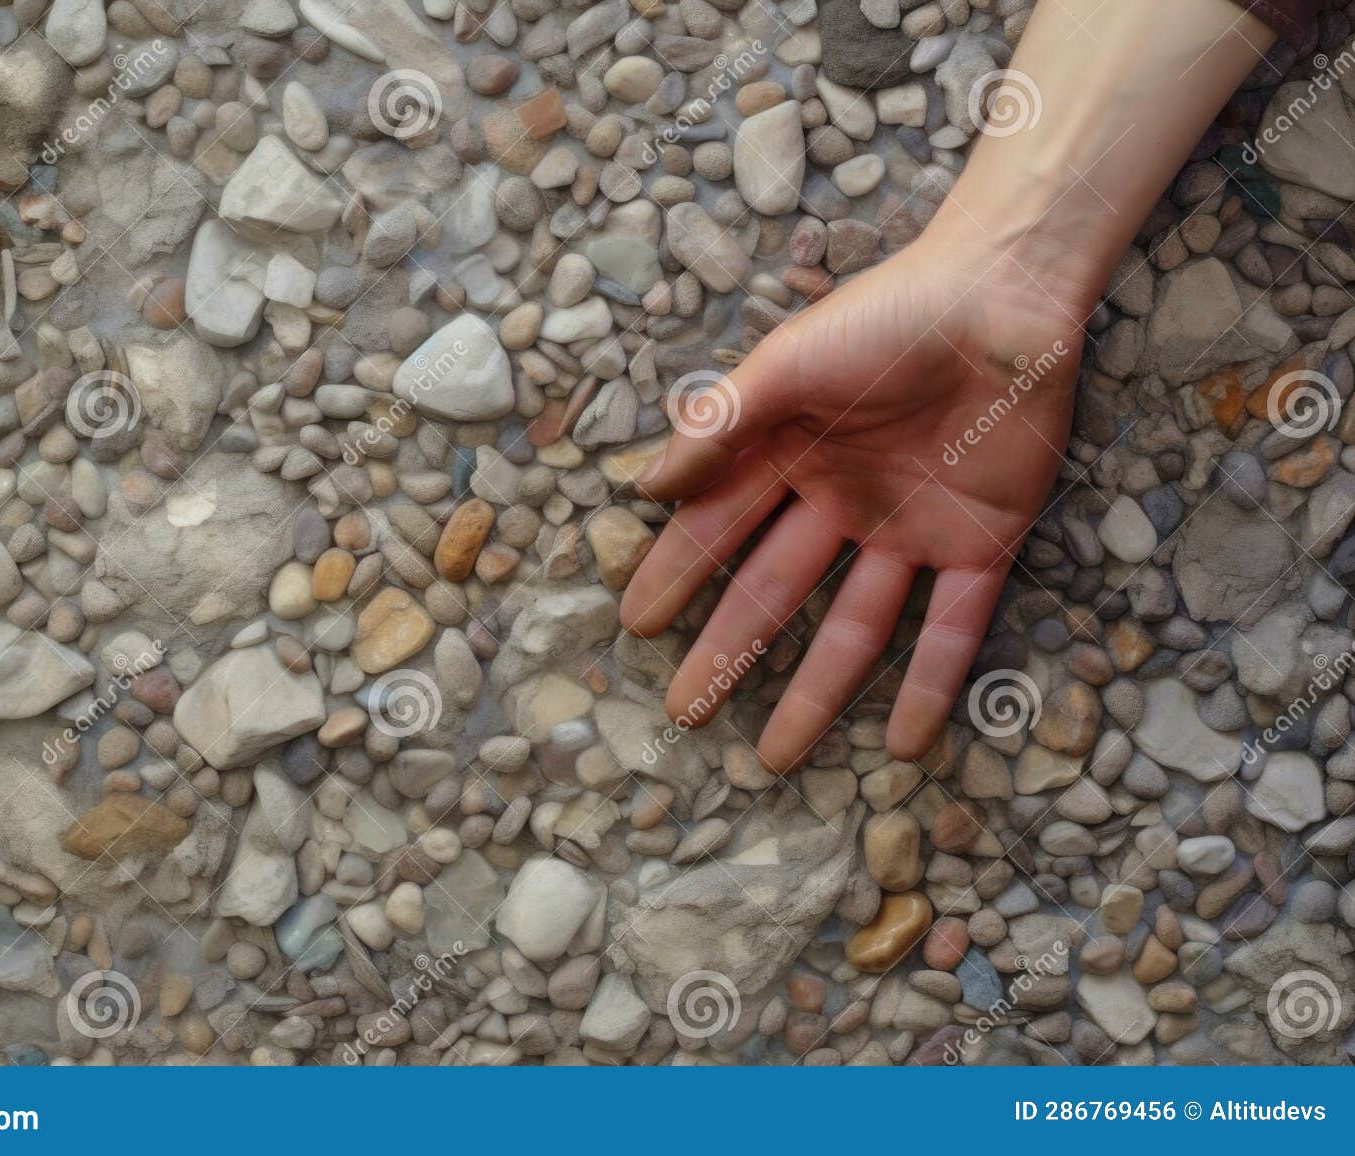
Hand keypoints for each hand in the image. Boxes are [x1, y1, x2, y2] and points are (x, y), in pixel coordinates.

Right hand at [620, 227, 1091, 769]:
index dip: (676, 577)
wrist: (1006, 297)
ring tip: (777, 758)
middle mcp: (841, 501)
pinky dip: (932, 685)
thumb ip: (719, 426)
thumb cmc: (888, 317)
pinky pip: (953, 627)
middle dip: (727, 653)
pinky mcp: (980, 543)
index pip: (717, 530)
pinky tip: (906, 744)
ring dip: (816, 692)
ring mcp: (910, 528)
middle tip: (685, 713)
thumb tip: (644, 491)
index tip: (636, 626)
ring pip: (854, 627)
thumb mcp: (788, 364)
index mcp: (790, 455)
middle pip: (773, 592)